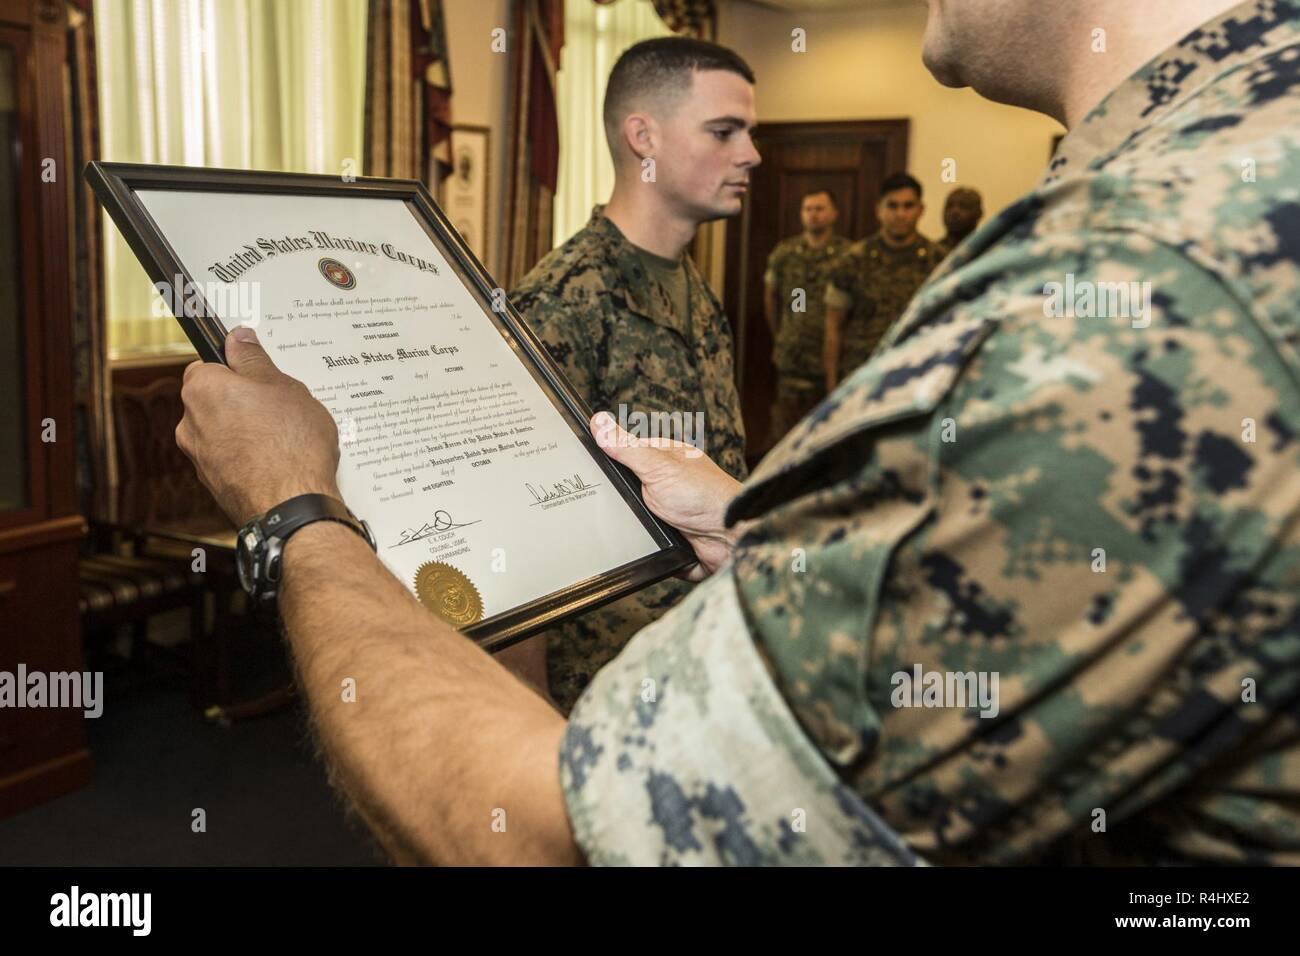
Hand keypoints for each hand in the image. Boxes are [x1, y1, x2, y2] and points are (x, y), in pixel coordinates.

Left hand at [176, 327, 342, 525]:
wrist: (291, 506)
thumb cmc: (289, 444)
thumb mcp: (282, 386)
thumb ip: (254, 360)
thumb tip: (238, 339)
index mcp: (203, 390)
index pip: (208, 365)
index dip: (237, 368)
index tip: (258, 374)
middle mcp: (191, 423)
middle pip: (216, 400)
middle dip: (244, 401)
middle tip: (280, 406)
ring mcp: (200, 458)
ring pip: (224, 432)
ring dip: (247, 431)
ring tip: (285, 438)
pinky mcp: (215, 485)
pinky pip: (232, 459)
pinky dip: (250, 457)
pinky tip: (279, 462)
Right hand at [590, 411, 744, 581]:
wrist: (727, 539)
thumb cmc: (705, 496)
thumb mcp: (658, 466)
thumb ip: (627, 447)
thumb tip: (599, 422)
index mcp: (661, 458)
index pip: (621, 453)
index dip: (603, 459)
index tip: (580, 466)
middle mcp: (662, 482)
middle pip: (622, 487)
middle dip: (613, 497)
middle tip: (601, 500)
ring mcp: (663, 510)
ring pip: (628, 516)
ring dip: (624, 523)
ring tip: (619, 524)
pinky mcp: (664, 536)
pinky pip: (638, 539)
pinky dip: (635, 543)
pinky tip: (630, 543)